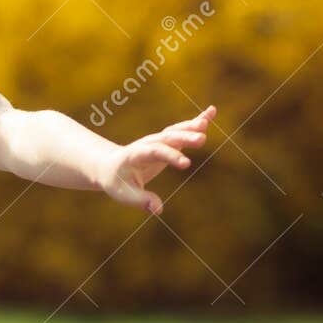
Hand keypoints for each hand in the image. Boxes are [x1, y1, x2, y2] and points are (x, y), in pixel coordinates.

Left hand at [99, 104, 216, 214]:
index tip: (186, 164)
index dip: (170, 156)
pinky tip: (212, 112)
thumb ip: (141, 200)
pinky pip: (182, 131)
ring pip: (176, 131)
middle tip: (202, 139)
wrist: (111, 166)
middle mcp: (148, 143)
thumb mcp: (123, 193)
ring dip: (191, 126)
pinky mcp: (167, 142)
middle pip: (167, 138)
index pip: (154, 152)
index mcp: (136, 154)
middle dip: (184, 137)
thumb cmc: (116, 181)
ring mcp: (158, 140)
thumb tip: (158, 210)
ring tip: (207, 122)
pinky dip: (197, 121)